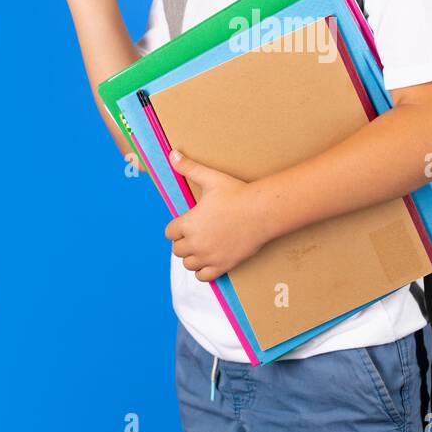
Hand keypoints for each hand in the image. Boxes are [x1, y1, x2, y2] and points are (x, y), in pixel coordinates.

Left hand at [164, 150, 269, 281]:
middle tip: (195, 233)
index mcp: (189, 223)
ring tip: (201, 246)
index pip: (170, 232)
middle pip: (177, 249)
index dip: (177, 227)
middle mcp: (196, 243)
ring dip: (192, 256)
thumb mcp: (211, 178)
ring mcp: (209, 256)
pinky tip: (210, 260)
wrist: (262, 212)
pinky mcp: (223, 265)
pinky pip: (203, 277)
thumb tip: (172, 154)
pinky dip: (203, 271)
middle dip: (183, 241)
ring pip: (188, 264)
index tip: (186, 222)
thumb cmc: (237, 194)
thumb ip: (189, 168)